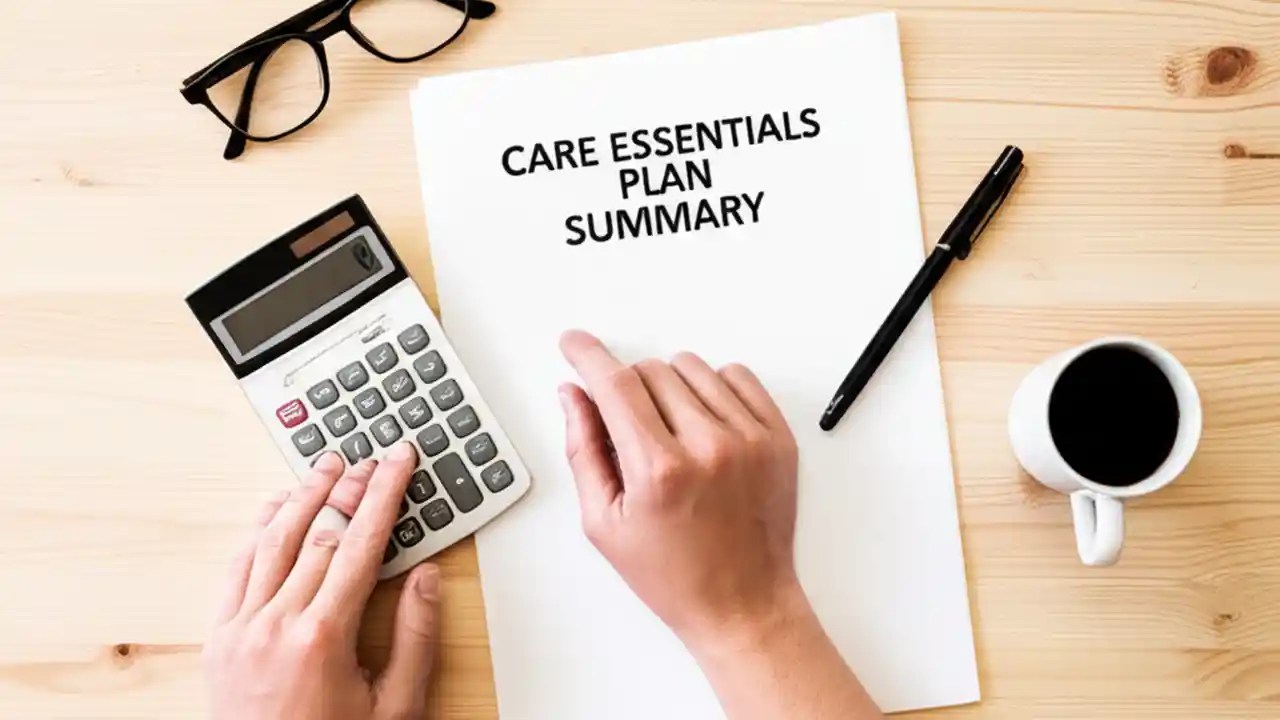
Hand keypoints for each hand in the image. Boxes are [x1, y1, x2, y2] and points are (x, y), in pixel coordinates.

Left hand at [205, 444, 439, 719]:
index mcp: (323, 636)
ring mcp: (240, 630)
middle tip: (370, 455)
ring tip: (325, 466)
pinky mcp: (218, 640)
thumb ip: (415, 639)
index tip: (398, 460)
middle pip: (317, 532)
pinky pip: (236, 570)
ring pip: (271, 541)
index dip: (384, 493)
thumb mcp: (396, 708)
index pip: (360, 543)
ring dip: (301, 497)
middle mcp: (275, 624)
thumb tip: (425, 578)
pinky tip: (272, 512)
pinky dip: (256, 533)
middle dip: (349, 487)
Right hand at [557, 330, 802, 649]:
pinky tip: (703, 424)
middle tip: (629, 431)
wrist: (743, 604)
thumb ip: (583, 449)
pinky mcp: (778, 438)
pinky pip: (737, 376)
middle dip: (627, 389)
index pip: (614, 384)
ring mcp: (750, 439)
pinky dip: (713, 389)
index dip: (586, 355)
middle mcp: (708, 447)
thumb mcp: (604, 522)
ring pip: (691, 367)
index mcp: (659, 470)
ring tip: (670, 435)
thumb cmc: (674, 574)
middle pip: (650, 370)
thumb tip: (574, 395)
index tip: (574, 344)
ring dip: (670, 387)